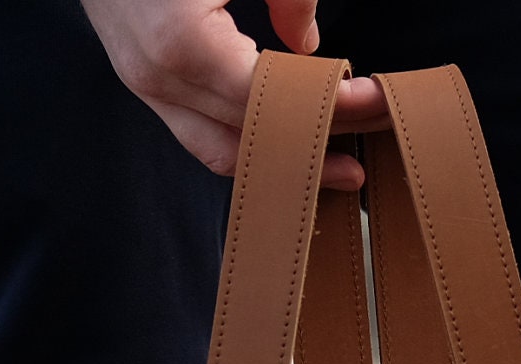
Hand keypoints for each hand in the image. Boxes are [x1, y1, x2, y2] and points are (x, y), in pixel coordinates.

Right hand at [77, 0, 386, 190]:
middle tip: (375, 137)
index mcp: (181, 44)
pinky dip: (249, 139)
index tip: (377, 101)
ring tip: (337, 161)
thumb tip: (309, 47)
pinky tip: (288, 135)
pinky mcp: (143, 79)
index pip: (269, 101)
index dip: (328, 107)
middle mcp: (157, 79)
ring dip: (281, 157)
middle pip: (249, 139)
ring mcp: (144, 85)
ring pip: (221, 150)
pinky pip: (201, 129)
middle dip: (316, 141)